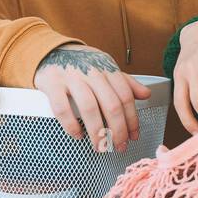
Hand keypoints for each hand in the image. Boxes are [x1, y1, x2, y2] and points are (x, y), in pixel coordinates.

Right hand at [33, 45, 150, 151]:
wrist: (51, 50)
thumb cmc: (82, 64)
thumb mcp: (106, 67)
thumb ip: (125, 82)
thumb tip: (146, 95)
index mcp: (107, 69)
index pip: (125, 96)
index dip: (132, 119)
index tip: (133, 136)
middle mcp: (91, 72)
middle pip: (111, 105)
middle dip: (118, 130)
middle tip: (119, 146)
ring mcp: (71, 78)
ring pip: (89, 108)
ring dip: (97, 132)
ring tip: (100, 146)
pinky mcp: (52, 84)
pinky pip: (62, 108)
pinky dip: (71, 125)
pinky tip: (78, 135)